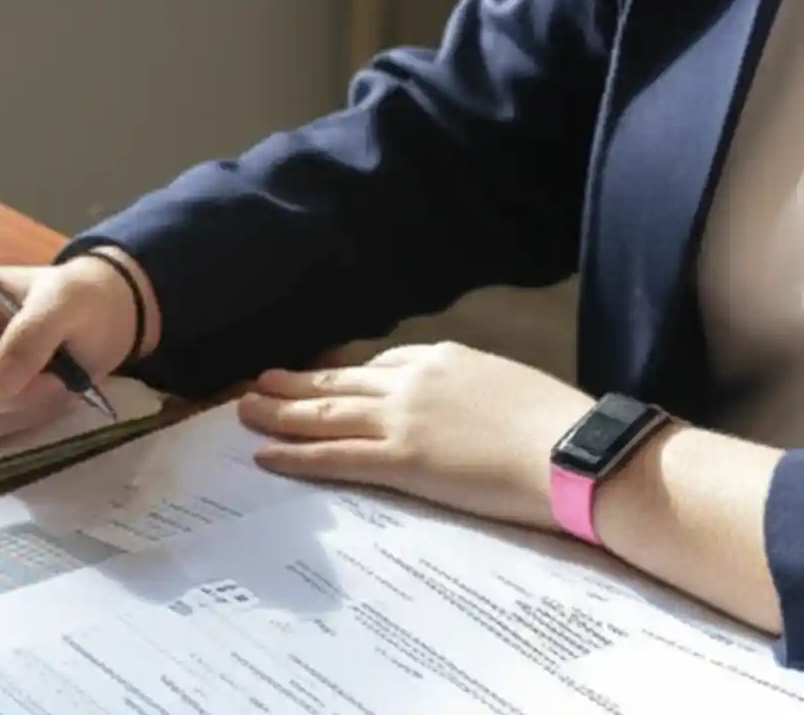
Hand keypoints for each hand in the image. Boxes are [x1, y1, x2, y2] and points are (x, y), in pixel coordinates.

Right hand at [0, 247, 157, 442]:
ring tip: (53, 387)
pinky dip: (13, 424)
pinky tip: (36, 400)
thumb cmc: (72, 299)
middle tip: (61, 383)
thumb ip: (34, 333)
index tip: (41, 376)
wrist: (84, 323)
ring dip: (18, 413)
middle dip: (13, 397)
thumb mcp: (67, 300)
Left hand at [237, 341, 593, 529]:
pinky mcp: (400, 460)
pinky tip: (266, 455)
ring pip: (325, 414)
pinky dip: (295, 455)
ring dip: (279, 414)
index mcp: (443, 359)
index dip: (344, 377)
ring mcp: (402, 420)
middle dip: (294, 386)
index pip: (380, 366)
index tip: (323, 381)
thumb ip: (473, 390)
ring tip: (245, 411)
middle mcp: (412, 382)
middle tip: (257, 384)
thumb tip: (465, 406)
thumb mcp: (510, 386)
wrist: (575, 451)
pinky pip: (334, 457)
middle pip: (338, 383)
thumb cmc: (560, 425)